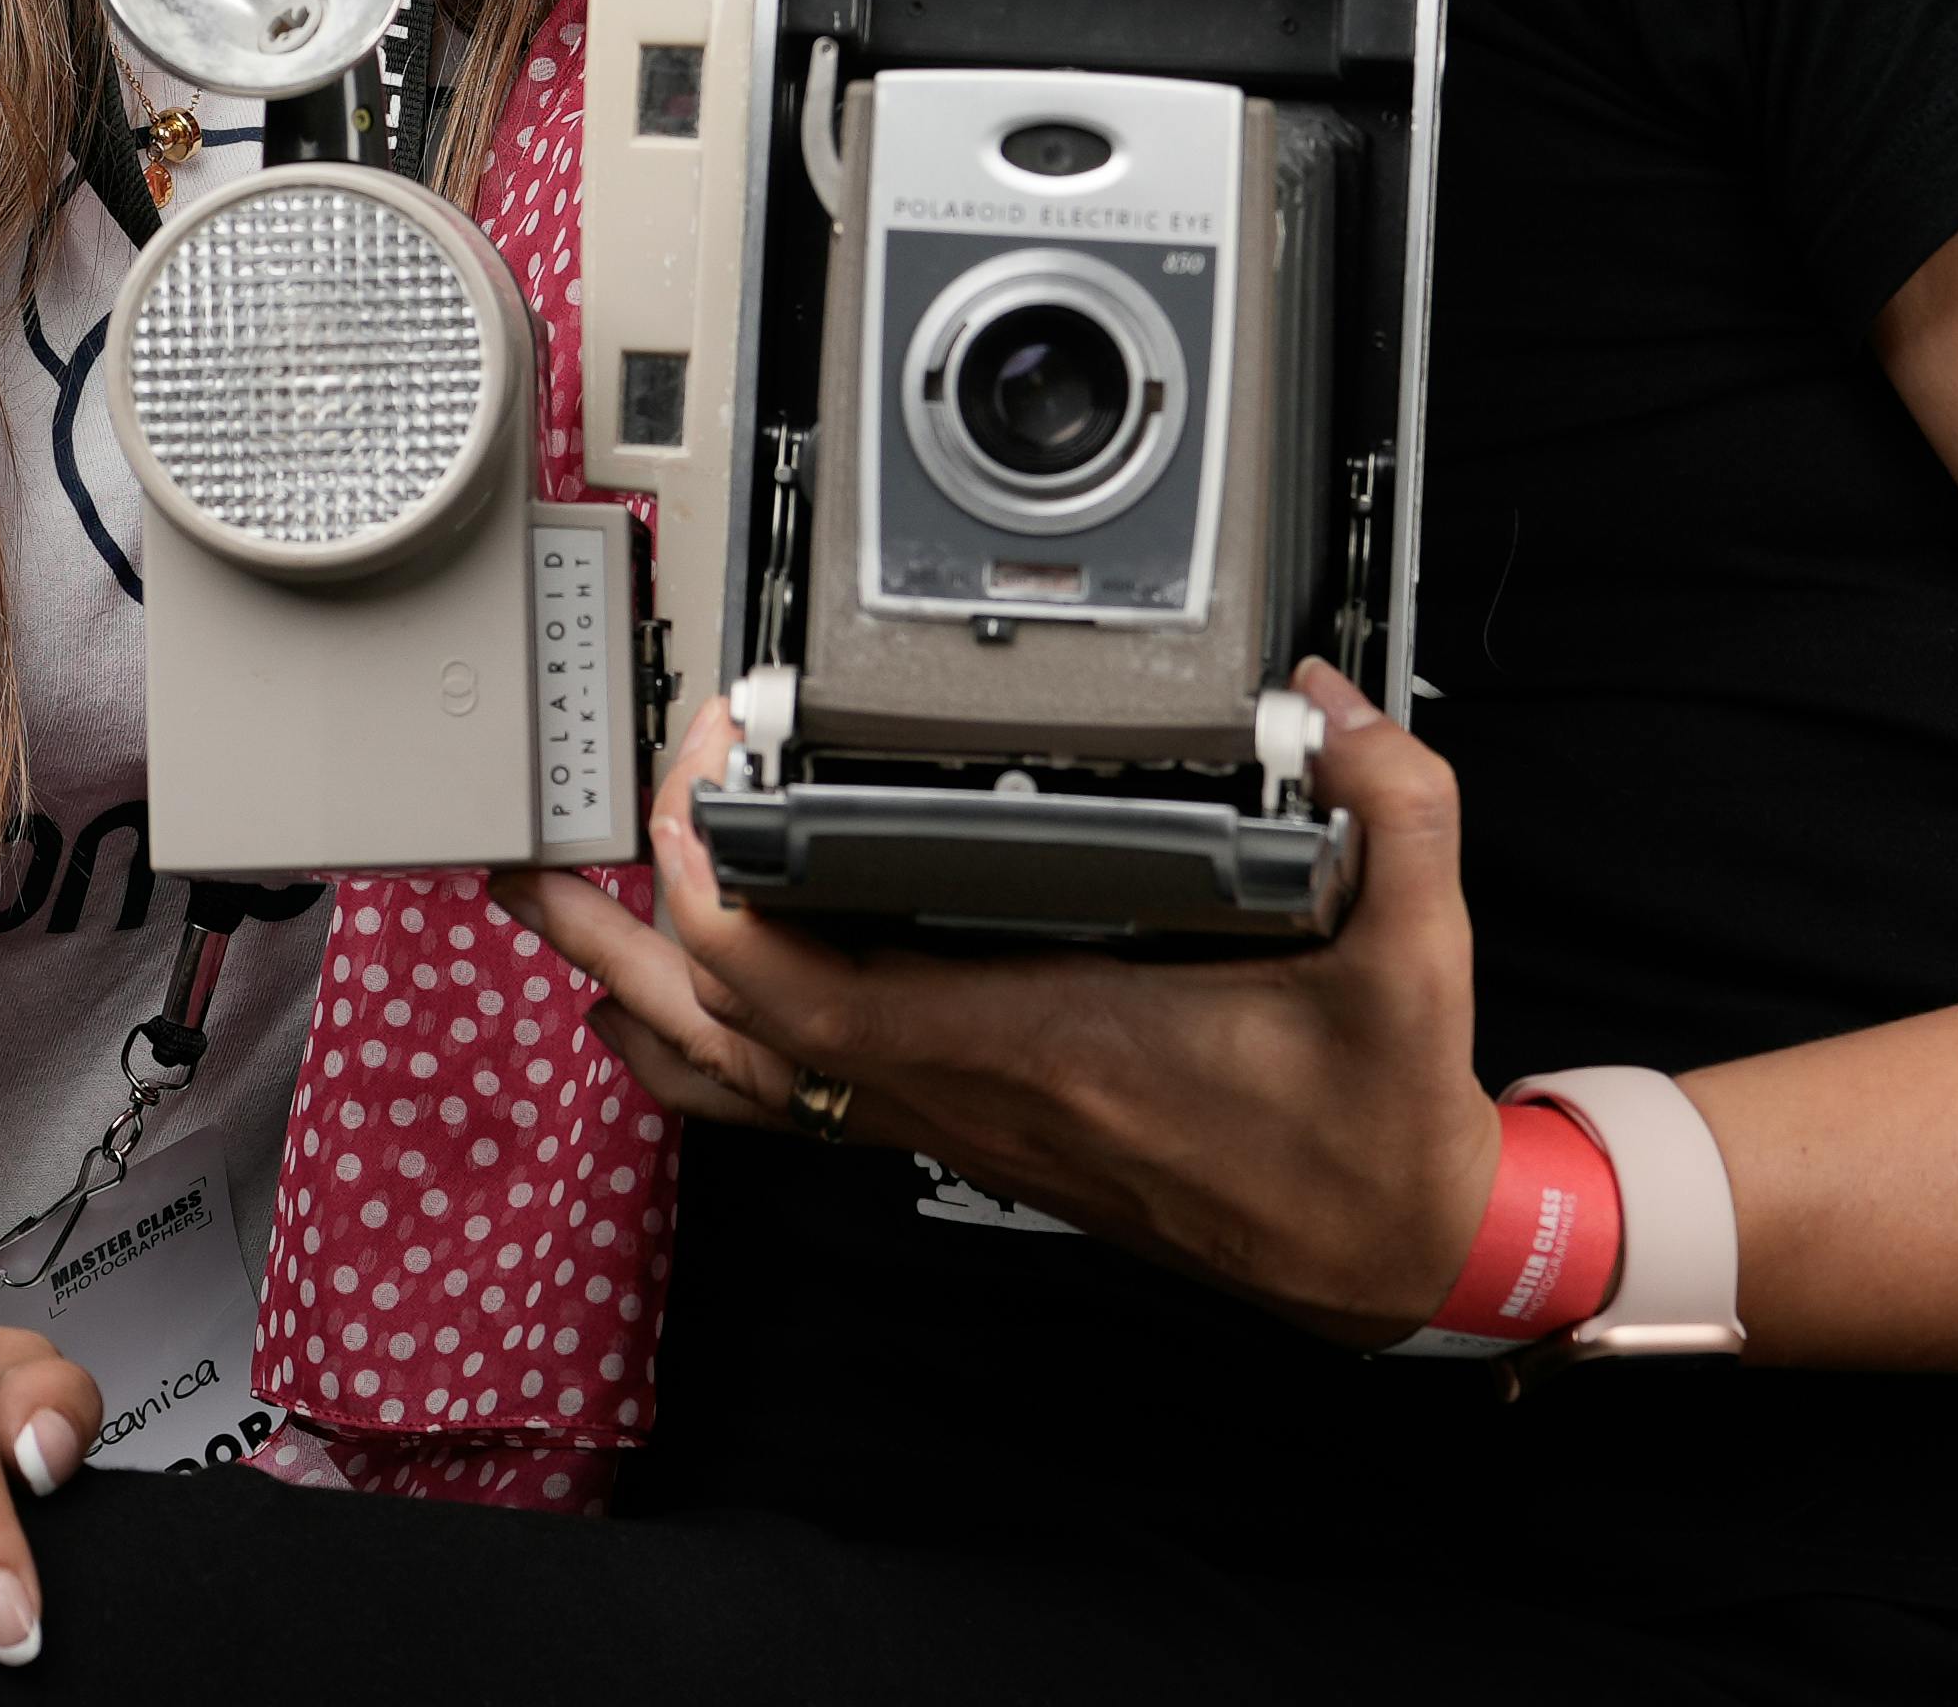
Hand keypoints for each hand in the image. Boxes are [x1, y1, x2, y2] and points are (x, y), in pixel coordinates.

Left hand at [496, 661, 1502, 1342]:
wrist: (1381, 1257)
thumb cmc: (1370, 1129)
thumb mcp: (1416, 959)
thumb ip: (1396, 807)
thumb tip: (1326, 700)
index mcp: (1039, 1039)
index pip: (805, 986)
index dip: (714, 880)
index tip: (706, 762)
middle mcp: (969, 1089)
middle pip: (725, 1033)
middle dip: (615, 933)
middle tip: (540, 842)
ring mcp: (958, 1119)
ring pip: (745, 1080)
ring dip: (638, 993)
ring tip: (566, 908)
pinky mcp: (973, 1127)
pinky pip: (799, 1099)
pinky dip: (716, 1047)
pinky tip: (684, 995)